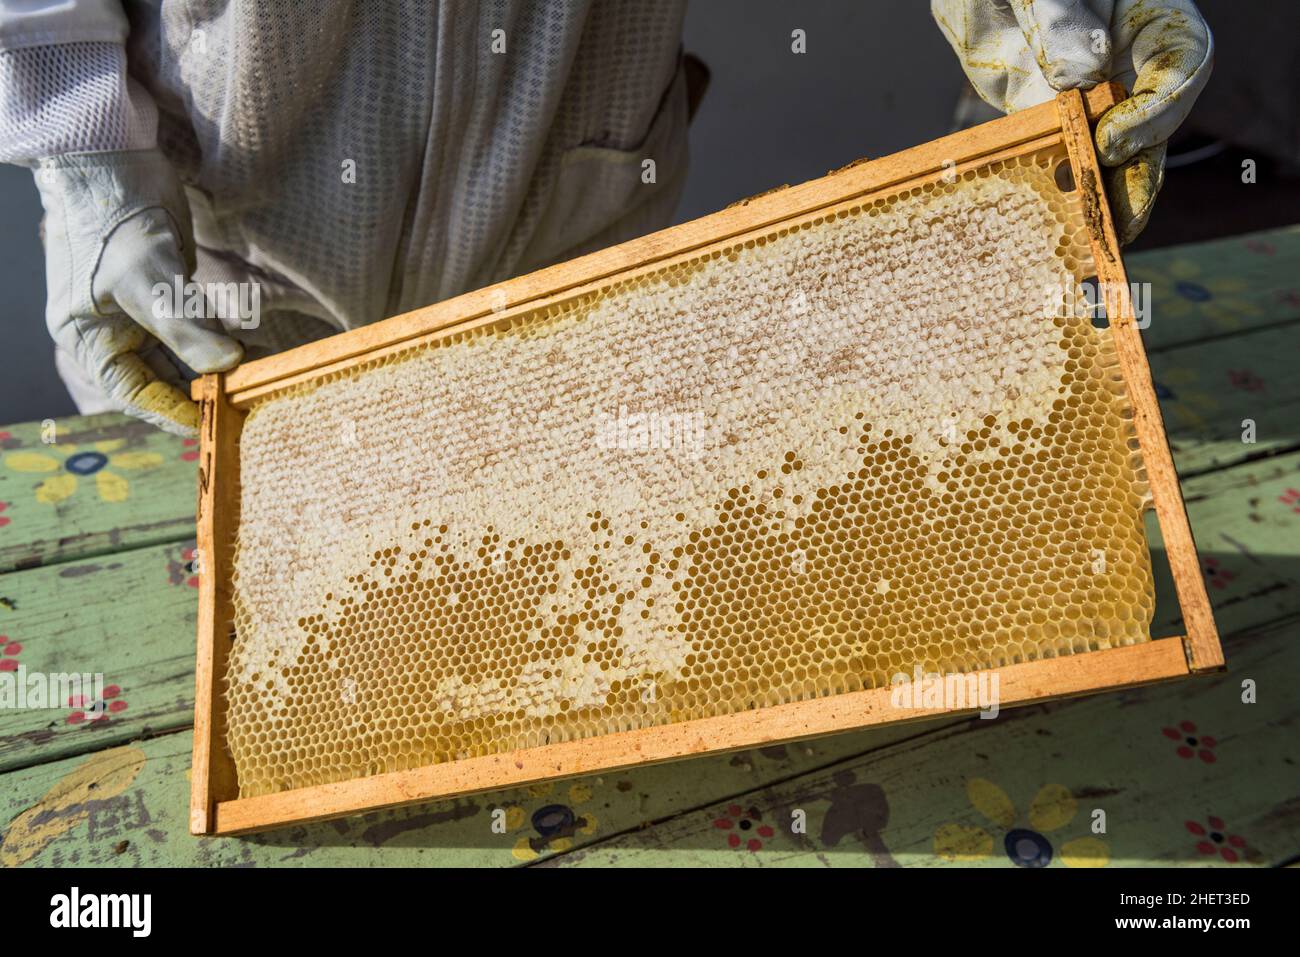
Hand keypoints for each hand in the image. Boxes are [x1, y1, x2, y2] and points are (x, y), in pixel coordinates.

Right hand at [34, 149, 242, 434]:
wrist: (112, 157)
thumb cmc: (116, 215)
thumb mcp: (151, 277)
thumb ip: (187, 326)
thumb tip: (226, 366)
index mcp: (87, 339)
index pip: (135, 393)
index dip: (176, 411)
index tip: (218, 422)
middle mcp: (108, 333)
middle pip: (160, 378)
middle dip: (202, 389)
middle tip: (247, 400)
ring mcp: (133, 314)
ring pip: (179, 356)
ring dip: (214, 367)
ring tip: (254, 377)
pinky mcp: (160, 295)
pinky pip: (189, 331)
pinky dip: (215, 342)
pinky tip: (247, 349)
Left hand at [932, 0, 1213, 242]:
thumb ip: (1061, 22)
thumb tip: (1080, 76)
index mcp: (1152, 20)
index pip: (1179, 65)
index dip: (1153, 111)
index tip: (1107, 140)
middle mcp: (1131, 65)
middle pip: (1155, 128)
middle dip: (1137, 179)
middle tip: (1116, 224)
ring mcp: (1093, 98)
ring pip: (1113, 157)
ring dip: (1103, 200)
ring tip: (1090, 243)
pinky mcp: (1050, 121)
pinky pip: (1065, 161)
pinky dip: (1059, 196)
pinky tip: (1049, 230)